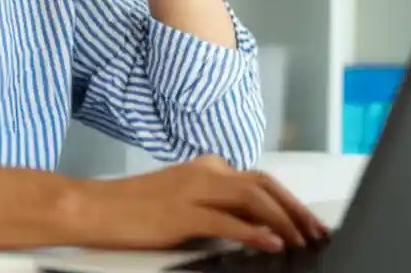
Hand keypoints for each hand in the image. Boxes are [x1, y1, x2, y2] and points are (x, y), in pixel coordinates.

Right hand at [74, 155, 329, 252]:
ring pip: (252, 197)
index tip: (309, 221)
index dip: (289, 200)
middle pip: (264, 184)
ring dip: (283, 219)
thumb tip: (254, 226)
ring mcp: (193, 190)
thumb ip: (215, 207)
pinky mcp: (181, 212)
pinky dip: (254, 231)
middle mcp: (206, 172)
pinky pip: (227, 220)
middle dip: (295, 208)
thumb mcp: (182, 201)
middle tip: (317, 231)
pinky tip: (271, 243)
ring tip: (302, 239)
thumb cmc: (134, 210)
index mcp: (208, 167)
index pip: (260, 180)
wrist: (93, 208)